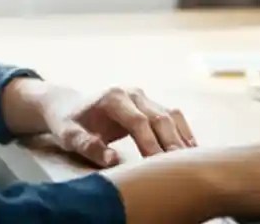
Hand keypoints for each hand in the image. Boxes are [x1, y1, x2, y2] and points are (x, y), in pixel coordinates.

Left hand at [38, 85, 196, 166]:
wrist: (69, 105)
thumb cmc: (69, 122)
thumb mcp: (69, 135)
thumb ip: (89, 146)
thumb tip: (113, 160)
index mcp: (113, 98)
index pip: (137, 121)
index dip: (149, 142)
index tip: (156, 164)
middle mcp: (132, 93)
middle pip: (159, 117)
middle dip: (171, 142)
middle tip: (180, 165)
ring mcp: (143, 97)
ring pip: (170, 115)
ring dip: (182, 136)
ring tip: (191, 159)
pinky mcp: (150, 104)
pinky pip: (172, 116)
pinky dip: (182, 132)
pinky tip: (190, 149)